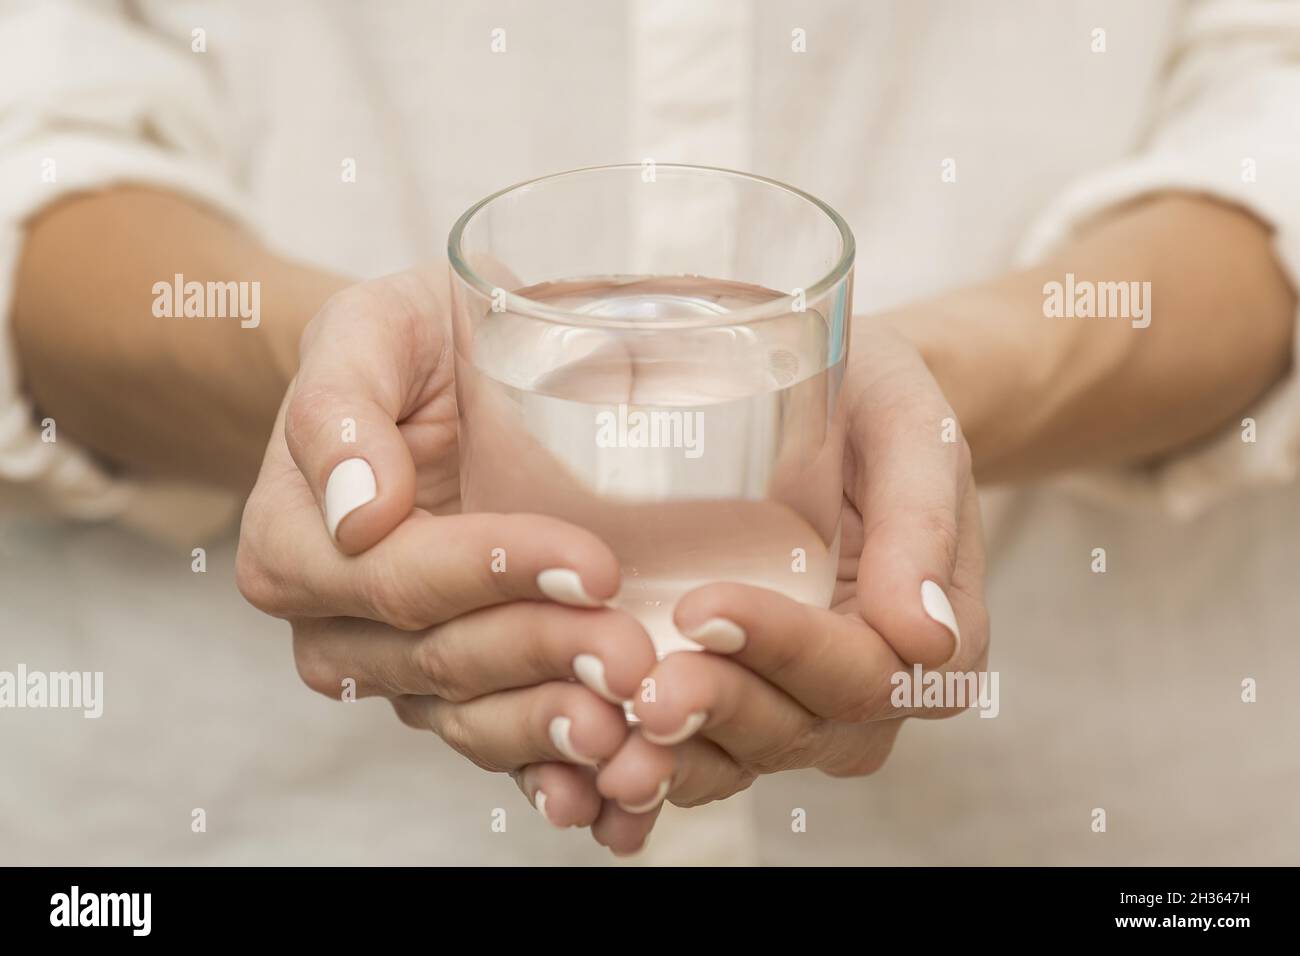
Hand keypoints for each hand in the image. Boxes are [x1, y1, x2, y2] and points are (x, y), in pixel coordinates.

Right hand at [235, 270, 665, 847]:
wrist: (443, 378)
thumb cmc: (410, 344)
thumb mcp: (371, 329)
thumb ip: (340, 406)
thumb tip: (356, 510)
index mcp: (296, 543)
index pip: (399, 578)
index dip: (494, 577)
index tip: (593, 565)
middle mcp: (338, 623)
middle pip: (442, 659)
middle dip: (543, 658)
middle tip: (633, 656)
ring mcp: (398, 668)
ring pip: (471, 718)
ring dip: (552, 732)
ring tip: (629, 731)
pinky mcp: (459, 690)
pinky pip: (499, 746)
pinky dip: (555, 776)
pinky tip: (613, 793)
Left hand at [530, 323, 988, 841]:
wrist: (827, 400)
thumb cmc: (873, 402)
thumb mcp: (908, 430)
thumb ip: (921, 519)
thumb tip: (927, 638)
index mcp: (931, 637)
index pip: (867, 672)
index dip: (786, 650)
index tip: (702, 607)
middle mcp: (866, 689)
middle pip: (802, 728)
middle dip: (721, 709)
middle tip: (645, 689)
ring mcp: (797, 702)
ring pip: (744, 756)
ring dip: (678, 757)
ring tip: (608, 733)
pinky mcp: (736, 698)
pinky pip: (699, 754)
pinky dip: (649, 764)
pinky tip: (589, 765)